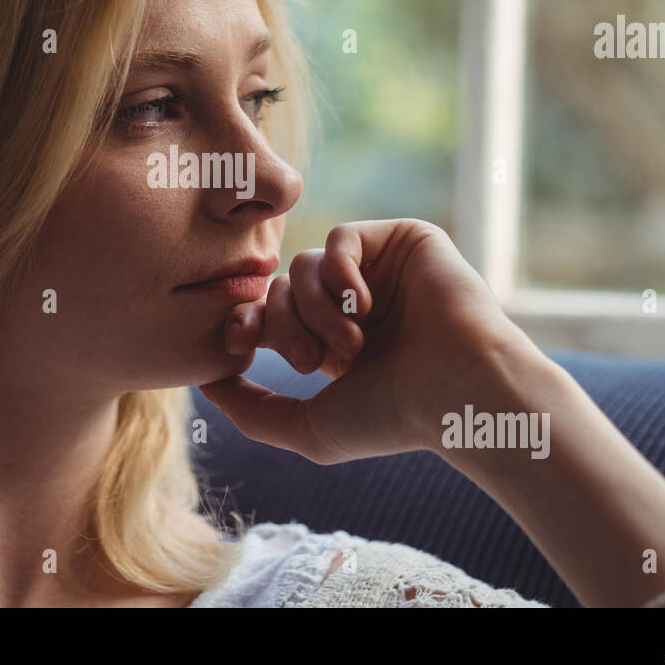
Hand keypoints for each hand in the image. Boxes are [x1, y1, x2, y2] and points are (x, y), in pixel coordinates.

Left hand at [200, 219, 548, 464]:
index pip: (268, 313)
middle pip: (279, 288)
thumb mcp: (308, 427)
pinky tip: (361, 306)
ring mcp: (379, 269)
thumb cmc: (392, 417)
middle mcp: (354, 302)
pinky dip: (340, 272)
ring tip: (349, 347)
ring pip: (304, 264)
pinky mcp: (404, 240)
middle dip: (284, 326)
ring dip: (315, 309)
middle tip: (315, 362)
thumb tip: (206, 383)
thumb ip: (252, 411)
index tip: (238, 345)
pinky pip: (341, 237)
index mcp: (333, 339)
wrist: (458, 393)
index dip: (245, 323)